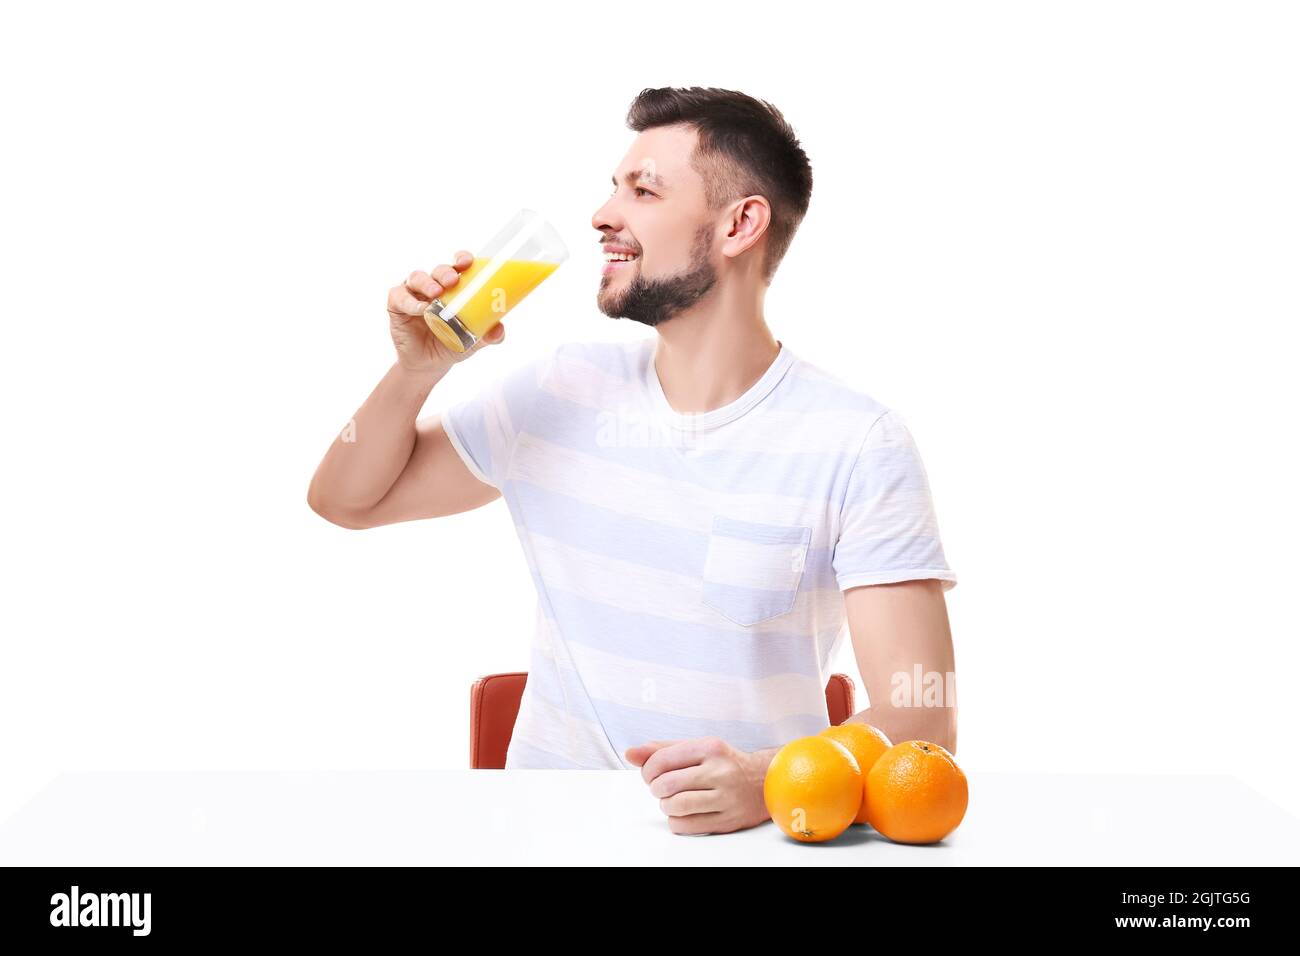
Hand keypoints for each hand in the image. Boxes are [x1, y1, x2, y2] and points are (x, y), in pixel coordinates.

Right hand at [386, 250, 505, 372]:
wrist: (428, 365)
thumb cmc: (452, 344)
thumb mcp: (473, 341)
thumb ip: (489, 335)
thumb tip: (499, 329)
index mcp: (453, 288)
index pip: (457, 265)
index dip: (461, 259)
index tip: (468, 262)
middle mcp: (433, 285)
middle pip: (438, 270)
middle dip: (445, 272)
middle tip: (452, 280)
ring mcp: (413, 294)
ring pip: (417, 278)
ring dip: (427, 283)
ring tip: (436, 294)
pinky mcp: (396, 305)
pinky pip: (399, 296)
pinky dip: (409, 302)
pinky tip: (420, 310)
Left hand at [625, 737, 773, 834]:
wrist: (763, 782)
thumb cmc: (723, 764)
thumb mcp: (697, 748)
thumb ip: (662, 749)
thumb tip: (630, 753)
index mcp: (709, 748)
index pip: (662, 759)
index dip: (647, 770)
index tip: (651, 774)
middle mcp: (720, 771)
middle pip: (666, 784)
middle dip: (656, 788)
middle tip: (662, 788)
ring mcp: (726, 797)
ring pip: (676, 805)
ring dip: (665, 805)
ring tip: (671, 800)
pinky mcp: (728, 820)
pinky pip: (686, 826)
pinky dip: (676, 821)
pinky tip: (682, 813)